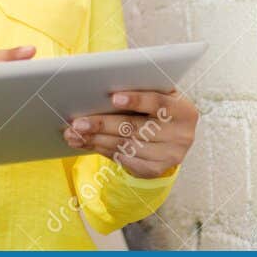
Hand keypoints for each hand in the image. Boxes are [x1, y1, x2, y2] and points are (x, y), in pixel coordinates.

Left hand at [64, 88, 198, 177]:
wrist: (172, 133)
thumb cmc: (157, 106)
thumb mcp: (157, 93)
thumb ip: (140, 88)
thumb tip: (102, 87)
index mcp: (183, 110)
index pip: (158, 103)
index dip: (136, 100)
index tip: (113, 98)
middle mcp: (181, 135)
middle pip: (135, 128)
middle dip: (102, 124)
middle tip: (77, 123)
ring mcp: (170, 155)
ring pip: (126, 146)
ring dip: (96, 140)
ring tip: (74, 134)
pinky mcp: (156, 169)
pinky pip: (125, 160)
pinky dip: (102, 150)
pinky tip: (86, 143)